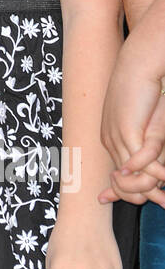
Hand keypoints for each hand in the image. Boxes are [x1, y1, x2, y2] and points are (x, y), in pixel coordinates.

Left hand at [100, 51, 164, 206]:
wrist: (136, 65)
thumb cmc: (140, 87)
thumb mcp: (138, 115)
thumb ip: (141, 135)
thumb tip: (147, 150)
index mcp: (109, 137)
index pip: (119, 174)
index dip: (132, 190)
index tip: (149, 199)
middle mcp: (109, 140)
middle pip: (124, 180)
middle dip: (143, 194)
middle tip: (162, 203)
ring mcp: (116, 136)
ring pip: (132, 174)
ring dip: (150, 187)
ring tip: (164, 199)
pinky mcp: (127, 131)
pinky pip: (140, 160)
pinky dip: (154, 171)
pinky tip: (164, 177)